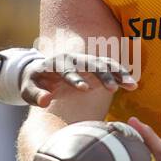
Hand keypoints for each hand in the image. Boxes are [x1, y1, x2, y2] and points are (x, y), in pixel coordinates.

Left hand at [20, 52, 136, 106]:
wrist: (40, 70)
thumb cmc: (33, 83)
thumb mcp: (28, 90)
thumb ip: (35, 96)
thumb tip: (46, 101)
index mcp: (55, 63)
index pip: (66, 70)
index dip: (74, 78)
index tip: (84, 88)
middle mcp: (72, 58)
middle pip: (90, 64)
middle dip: (103, 75)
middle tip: (113, 89)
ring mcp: (84, 60)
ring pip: (104, 64)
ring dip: (118, 74)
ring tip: (132, 85)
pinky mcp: (93, 66)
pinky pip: (109, 67)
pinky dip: (121, 74)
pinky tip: (132, 83)